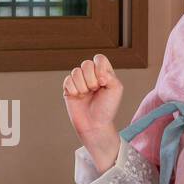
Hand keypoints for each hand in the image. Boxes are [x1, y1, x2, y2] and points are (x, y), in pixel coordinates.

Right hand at [63, 54, 122, 170]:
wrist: (94, 125)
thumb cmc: (107, 108)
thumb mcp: (116, 90)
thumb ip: (110, 75)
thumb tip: (98, 71)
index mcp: (103, 72)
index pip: (99, 58)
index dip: (100, 68)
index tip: (103, 82)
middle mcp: (91, 75)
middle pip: (86, 64)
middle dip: (91, 79)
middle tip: (95, 90)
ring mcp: (79, 81)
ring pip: (76, 72)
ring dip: (83, 86)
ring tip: (86, 95)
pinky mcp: (68, 89)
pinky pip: (67, 80)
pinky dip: (73, 89)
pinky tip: (78, 97)